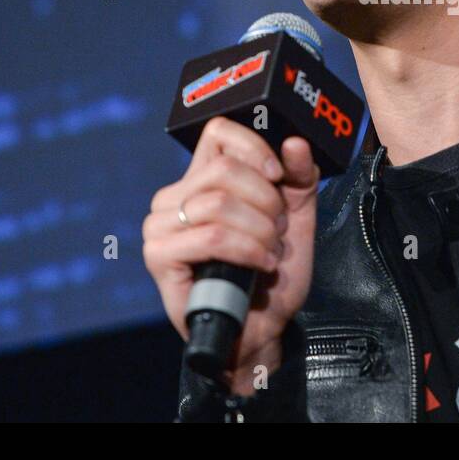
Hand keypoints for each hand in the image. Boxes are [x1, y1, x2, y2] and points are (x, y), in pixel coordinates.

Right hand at [143, 117, 318, 395]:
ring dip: (260, 231)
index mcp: (203, 178)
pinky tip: (261, 264)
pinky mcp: (159, 255)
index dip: (254, 148)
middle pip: (224, 170)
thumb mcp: (296, 215)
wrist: (261, 326)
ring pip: (219, 204)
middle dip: (266, 202)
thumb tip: (294, 142)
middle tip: (277, 230)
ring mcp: (161, 225)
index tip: (277, 177)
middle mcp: (175, 196)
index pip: (218, 133)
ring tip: (270, 251)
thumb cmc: (271, 270)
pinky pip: (211, 237)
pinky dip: (248, 250)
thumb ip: (299, 176)